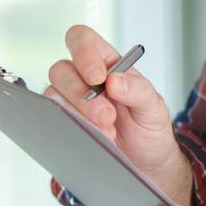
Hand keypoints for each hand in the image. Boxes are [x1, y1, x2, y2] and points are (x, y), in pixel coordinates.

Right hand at [45, 24, 191, 204]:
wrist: (146, 165)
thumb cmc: (149, 129)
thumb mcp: (154, 107)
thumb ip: (138, 89)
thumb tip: (113, 80)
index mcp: (107, 64)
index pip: (82, 39)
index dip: (83, 52)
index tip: (98, 77)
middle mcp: (83, 79)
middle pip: (61, 70)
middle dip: (82, 95)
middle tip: (107, 117)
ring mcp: (70, 102)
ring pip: (52, 96)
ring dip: (78, 115)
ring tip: (107, 133)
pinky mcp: (62, 124)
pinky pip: (52, 120)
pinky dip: (71, 129)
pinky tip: (94, 140)